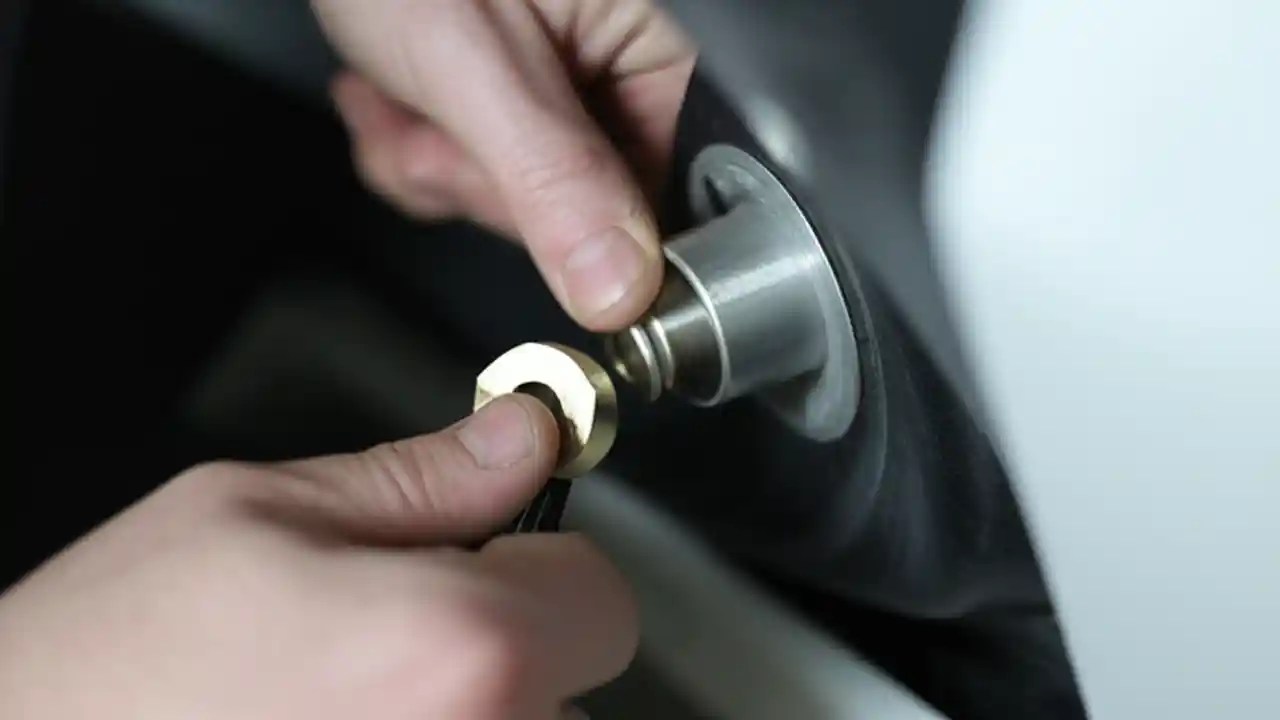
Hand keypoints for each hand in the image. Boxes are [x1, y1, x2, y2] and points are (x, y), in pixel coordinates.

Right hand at [0, 396, 635, 719]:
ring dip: (463, 714)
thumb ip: (422, 480)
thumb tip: (520, 440)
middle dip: (501, 649)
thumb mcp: (256, 515)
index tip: (488, 565)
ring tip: (338, 706)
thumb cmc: (105, 670)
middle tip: (381, 643)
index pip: (605, 599)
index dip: (544, 569)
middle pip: (570, 685)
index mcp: (462, 650)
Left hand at [313, 0, 695, 330]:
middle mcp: (636, 53)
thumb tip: (622, 288)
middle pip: (601, 206)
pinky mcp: (533, 92)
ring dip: (447, 172)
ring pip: (534, 199)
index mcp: (669, 34)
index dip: (596, 228)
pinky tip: (400, 104)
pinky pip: (497, 175)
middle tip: (435, 132)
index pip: (681, 182)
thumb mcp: (472, 65)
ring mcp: (582, 74)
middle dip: (489, 187)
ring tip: (402, 102)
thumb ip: (552, 179)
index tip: (526, 219)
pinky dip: (434, 158)